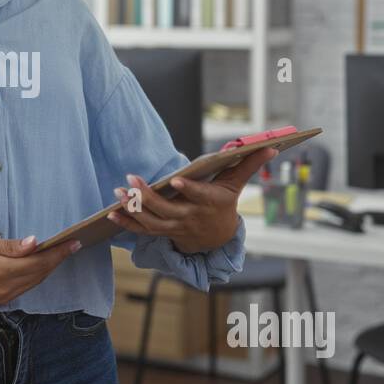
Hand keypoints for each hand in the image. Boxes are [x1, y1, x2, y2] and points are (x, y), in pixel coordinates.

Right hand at [0, 234, 82, 305]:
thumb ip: (10, 246)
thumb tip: (35, 243)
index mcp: (0, 272)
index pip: (38, 262)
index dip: (58, 253)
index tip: (74, 242)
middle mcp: (4, 289)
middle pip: (39, 274)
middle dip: (56, 260)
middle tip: (70, 245)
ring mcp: (1, 298)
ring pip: (33, 283)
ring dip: (47, 269)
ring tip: (58, 254)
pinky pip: (23, 288)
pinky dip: (34, 276)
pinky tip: (38, 266)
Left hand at [107, 148, 277, 253]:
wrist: (217, 237)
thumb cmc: (224, 203)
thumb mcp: (237, 185)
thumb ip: (248, 164)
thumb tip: (270, 146)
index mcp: (209, 203)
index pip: (199, 196)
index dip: (188, 190)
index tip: (176, 180)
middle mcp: (190, 217)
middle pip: (167, 210)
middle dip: (148, 197)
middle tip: (132, 180)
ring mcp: (175, 227)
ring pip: (152, 222)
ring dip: (134, 210)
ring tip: (119, 195)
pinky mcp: (162, 233)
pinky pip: (143, 231)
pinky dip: (127, 224)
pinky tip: (112, 213)